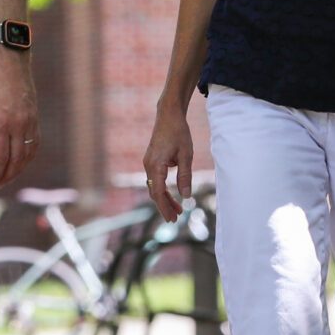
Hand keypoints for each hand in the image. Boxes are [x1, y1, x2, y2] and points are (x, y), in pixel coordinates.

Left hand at [0, 47, 37, 188]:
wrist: (10, 62)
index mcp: (1, 123)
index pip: (0, 158)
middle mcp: (19, 125)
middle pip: (16, 160)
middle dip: (7, 175)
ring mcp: (30, 121)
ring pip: (28, 153)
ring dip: (19, 169)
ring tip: (8, 176)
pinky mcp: (36, 117)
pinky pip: (35, 142)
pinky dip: (29, 155)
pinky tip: (21, 161)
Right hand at [142, 105, 194, 222]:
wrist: (168, 115)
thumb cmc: (178, 133)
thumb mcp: (186, 155)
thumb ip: (185, 176)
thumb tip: (186, 196)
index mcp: (156, 165)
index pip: (158, 193)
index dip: (165, 207)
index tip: (172, 219)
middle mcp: (148, 165)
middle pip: (154, 192)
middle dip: (164, 206)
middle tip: (175, 219)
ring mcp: (148, 162)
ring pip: (154, 186)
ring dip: (164, 198)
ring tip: (177, 209)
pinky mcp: (151, 160)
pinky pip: (155, 179)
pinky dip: (162, 189)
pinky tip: (172, 194)